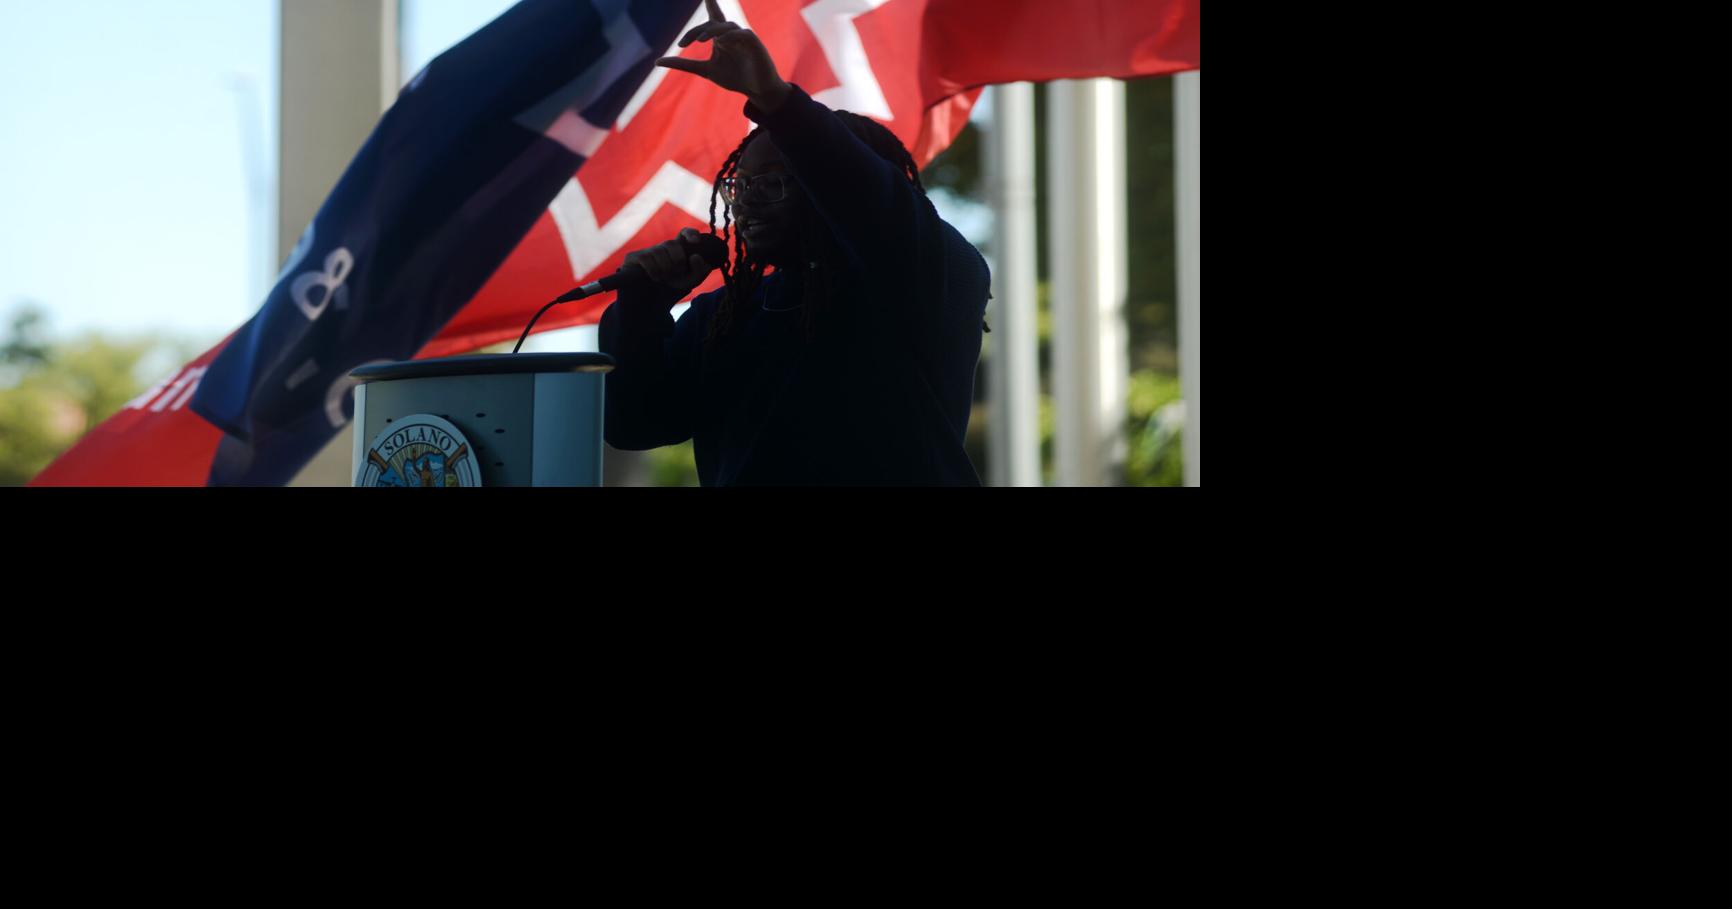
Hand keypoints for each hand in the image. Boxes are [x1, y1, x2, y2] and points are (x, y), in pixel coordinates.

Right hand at [622, 228, 715, 295]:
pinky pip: (646, 258)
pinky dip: (654, 270)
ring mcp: (646, 252)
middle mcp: (661, 249)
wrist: (649, 306)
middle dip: (678, 260)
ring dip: (665, 268)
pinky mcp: (633, 257)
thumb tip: (695, 256)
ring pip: (659, 251)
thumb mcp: (689, 282)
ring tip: (664, 279)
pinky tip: (655, 278)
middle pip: (672, 243)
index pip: (684, 233)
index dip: (690, 233)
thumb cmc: (671, 291)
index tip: (696, 242)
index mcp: (676, 251)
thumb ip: (700, 271)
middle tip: (676, 273)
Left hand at [655, 0, 789, 111]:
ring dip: (712, 31)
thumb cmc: (735, 78)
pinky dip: (730, 36)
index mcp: (720, 37)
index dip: (708, 3)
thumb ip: (683, 65)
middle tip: (682, 44)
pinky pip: (742, 34)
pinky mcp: (754, 42)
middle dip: (696, 31)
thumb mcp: (705, 71)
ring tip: (700, 41)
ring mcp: (743, 36)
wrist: (757, 91)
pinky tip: (722, 42)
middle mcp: (730, 33)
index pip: (712, 15)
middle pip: (711, 23)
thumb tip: (656, 61)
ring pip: (725, 26)